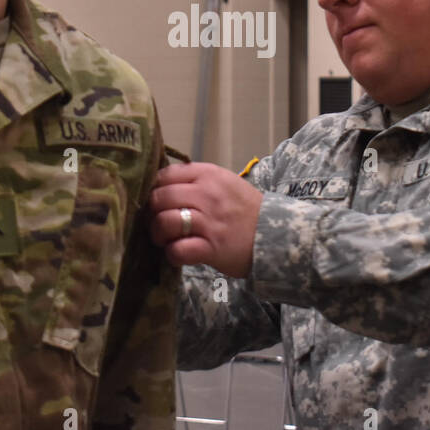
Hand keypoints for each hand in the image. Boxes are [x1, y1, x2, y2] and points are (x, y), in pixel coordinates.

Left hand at [149, 162, 262, 277]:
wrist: (277, 233)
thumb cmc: (245, 209)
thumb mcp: (223, 182)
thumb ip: (195, 179)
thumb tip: (160, 184)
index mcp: (207, 174)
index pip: (164, 175)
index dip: (154, 189)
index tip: (158, 202)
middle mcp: (207, 194)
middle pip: (159, 198)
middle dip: (152, 213)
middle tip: (158, 223)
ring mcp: (209, 222)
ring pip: (164, 222)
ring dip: (158, 234)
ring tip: (166, 239)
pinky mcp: (212, 248)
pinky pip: (178, 250)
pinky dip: (172, 254)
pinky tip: (178, 254)